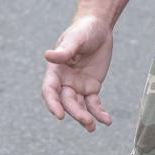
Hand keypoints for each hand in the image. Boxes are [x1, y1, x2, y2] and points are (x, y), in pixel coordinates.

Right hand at [41, 15, 114, 131]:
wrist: (98, 28)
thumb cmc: (83, 31)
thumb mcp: (75, 39)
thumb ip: (64, 50)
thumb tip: (48, 56)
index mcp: (55, 70)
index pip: (50, 91)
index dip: (52, 104)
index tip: (59, 115)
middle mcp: (64, 81)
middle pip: (67, 102)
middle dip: (75, 113)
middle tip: (87, 121)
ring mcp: (78, 86)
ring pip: (79, 106)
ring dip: (85, 117)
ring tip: (93, 127)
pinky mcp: (92, 87)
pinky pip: (94, 104)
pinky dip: (99, 113)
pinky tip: (107, 120)